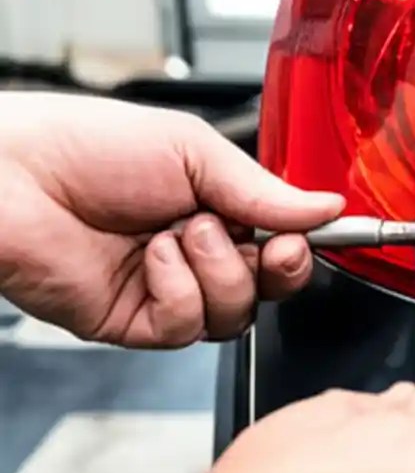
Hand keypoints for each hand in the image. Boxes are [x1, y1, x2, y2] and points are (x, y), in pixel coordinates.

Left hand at [0, 92, 343, 346]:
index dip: (304, 244)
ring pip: (235, 312)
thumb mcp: (194, 152)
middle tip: (272, 244)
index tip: (315, 232)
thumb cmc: (87, 146)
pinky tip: (152, 259)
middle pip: (269, 286)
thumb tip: (326, 206)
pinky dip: (180, 290)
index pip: (281, 241)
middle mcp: (195, 252)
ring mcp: (166, 289)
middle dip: (279, 266)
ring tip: (181, 232)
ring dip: (220, 271)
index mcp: (215, 206)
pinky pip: (188, 326)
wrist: (12, 175)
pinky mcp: (133, 321)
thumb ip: (264, 189)